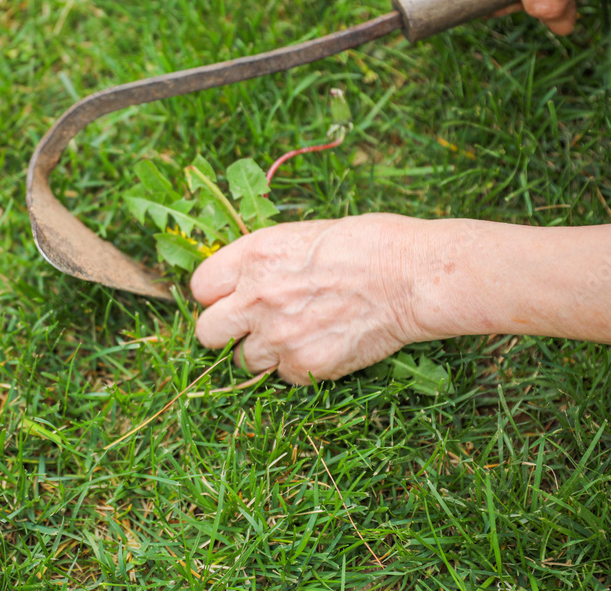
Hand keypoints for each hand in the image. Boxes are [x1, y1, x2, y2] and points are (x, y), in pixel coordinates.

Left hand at [189, 214, 433, 384]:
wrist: (410, 277)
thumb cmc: (368, 244)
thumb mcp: (302, 235)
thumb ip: (265, 262)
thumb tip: (249, 279)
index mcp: (253, 257)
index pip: (200, 287)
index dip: (216, 295)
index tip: (231, 298)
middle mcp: (255, 298)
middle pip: (206, 333)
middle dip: (225, 331)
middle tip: (248, 327)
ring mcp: (278, 337)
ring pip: (242, 362)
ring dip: (261, 352)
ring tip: (293, 335)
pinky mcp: (304, 367)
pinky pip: (283, 377)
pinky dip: (297, 367)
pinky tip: (321, 345)